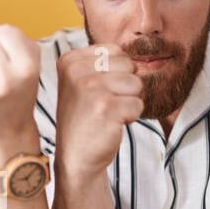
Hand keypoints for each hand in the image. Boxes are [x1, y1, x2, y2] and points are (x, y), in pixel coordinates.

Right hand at [54, 43, 143, 178]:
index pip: (116, 51)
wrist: (76, 157)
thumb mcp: (83, 82)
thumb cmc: (86, 118)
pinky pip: (138, 104)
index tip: (96, 91)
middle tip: (103, 105)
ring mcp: (90, 88)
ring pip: (136, 84)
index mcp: (70, 60)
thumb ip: (103, 62)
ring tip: (107, 114)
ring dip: (128, 102)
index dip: (116, 73)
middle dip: (124, 87)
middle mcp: (76, 71)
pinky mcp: (106, 107)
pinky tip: (110, 124)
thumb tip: (140, 55)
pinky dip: (130, 117)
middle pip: (128, 65)